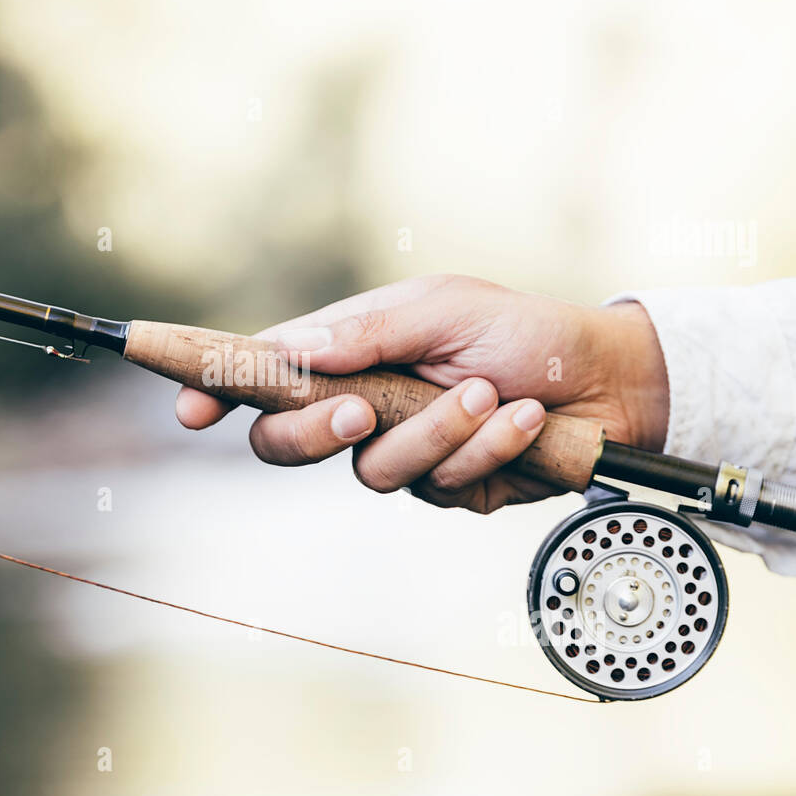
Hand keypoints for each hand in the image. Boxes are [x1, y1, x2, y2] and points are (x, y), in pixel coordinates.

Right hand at [176, 275, 668, 512]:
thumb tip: (293, 351)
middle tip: (358, 410)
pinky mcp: (446, 487)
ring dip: (435, 433)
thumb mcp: (443, 308)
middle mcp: (362, 405)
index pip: (264, 374)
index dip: (218, 390)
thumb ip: (368, 332)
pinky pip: (440, 486)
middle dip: (315, 433)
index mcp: (348, 352)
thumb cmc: (520, 331)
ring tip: (490, 396)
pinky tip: (523, 422)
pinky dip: (485, 451)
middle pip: (287, 443)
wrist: (605, 381)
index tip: (190, 408)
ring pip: (372, 472)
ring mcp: (401, 452)